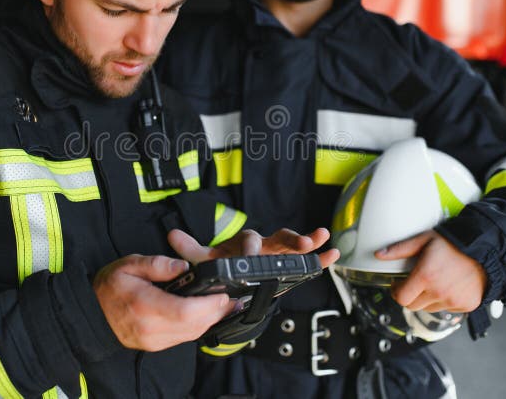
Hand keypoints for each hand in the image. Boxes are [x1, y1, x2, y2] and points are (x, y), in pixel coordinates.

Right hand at [93, 254, 236, 350]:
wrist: (91, 312)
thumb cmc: (109, 286)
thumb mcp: (129, 264)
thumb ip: (157, 264)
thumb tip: (183, 265)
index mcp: (144, 306)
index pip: (185, 311)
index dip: (209, 304)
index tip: (223, 293)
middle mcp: (150, 329)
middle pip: (194, 325)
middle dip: (217, 312)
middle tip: (232, 297)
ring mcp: (153, 341)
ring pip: (192, 334)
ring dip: (212, 320)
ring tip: (226, 304)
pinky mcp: (156, 345)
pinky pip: (184, 337)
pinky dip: (199, 325)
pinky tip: (208, 313)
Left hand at [167, 227, 339, 267]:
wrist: (231, 269)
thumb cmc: (222, 262)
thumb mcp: (205, 258)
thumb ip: (190, 249)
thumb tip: (172, 236)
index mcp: (245, 242)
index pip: (250, 242)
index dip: (252, 249)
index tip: (252, 257)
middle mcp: (264, 245)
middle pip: (279, 238)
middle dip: (291, 240)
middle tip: (303, 242)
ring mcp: (279, 253)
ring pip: (295, 245)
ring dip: (308, 241)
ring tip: (322, 239)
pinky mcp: (289, 263)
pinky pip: (307, 259)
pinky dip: (320, 257)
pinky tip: (333, 255)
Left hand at [375, 230, 486, 312]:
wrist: (486, 250)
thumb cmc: (454, 243)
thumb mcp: (424, 240)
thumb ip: (400, 249)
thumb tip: (379, 254)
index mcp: (425, 276)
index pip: (401, 298)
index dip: (396, 292)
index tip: (397, 285)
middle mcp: (439, 292)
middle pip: (412, 306)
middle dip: (410, 295)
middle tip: (416, 282)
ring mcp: (453, 301)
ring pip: (429, 309)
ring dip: (427, 299)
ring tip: (435, 281)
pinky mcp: (465, 306)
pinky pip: (447, 309)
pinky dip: (445, 301)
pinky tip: (449, 286)